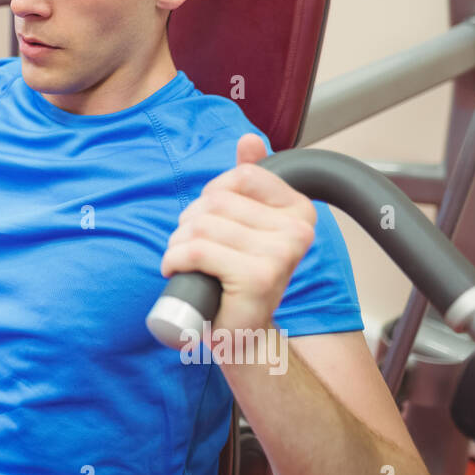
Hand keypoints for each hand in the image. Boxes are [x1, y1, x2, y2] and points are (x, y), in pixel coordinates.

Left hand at [159, 133, 316, 339]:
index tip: (213, 220)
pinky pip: (196, 250)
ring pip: (201, 225)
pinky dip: (174, 259)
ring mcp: (280, 255)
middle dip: (189, 221)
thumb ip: (251, 180)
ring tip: (185, 260)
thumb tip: (249, 140)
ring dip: (178, 243)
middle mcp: (298, 231)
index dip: (213, 195)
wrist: (242, 334)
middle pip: (216, 200)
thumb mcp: (247, 224)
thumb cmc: (239, 279)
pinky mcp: (257, 278)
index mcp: (300, 211)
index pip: (242, 176)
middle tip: (192, 247)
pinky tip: (177, 270)